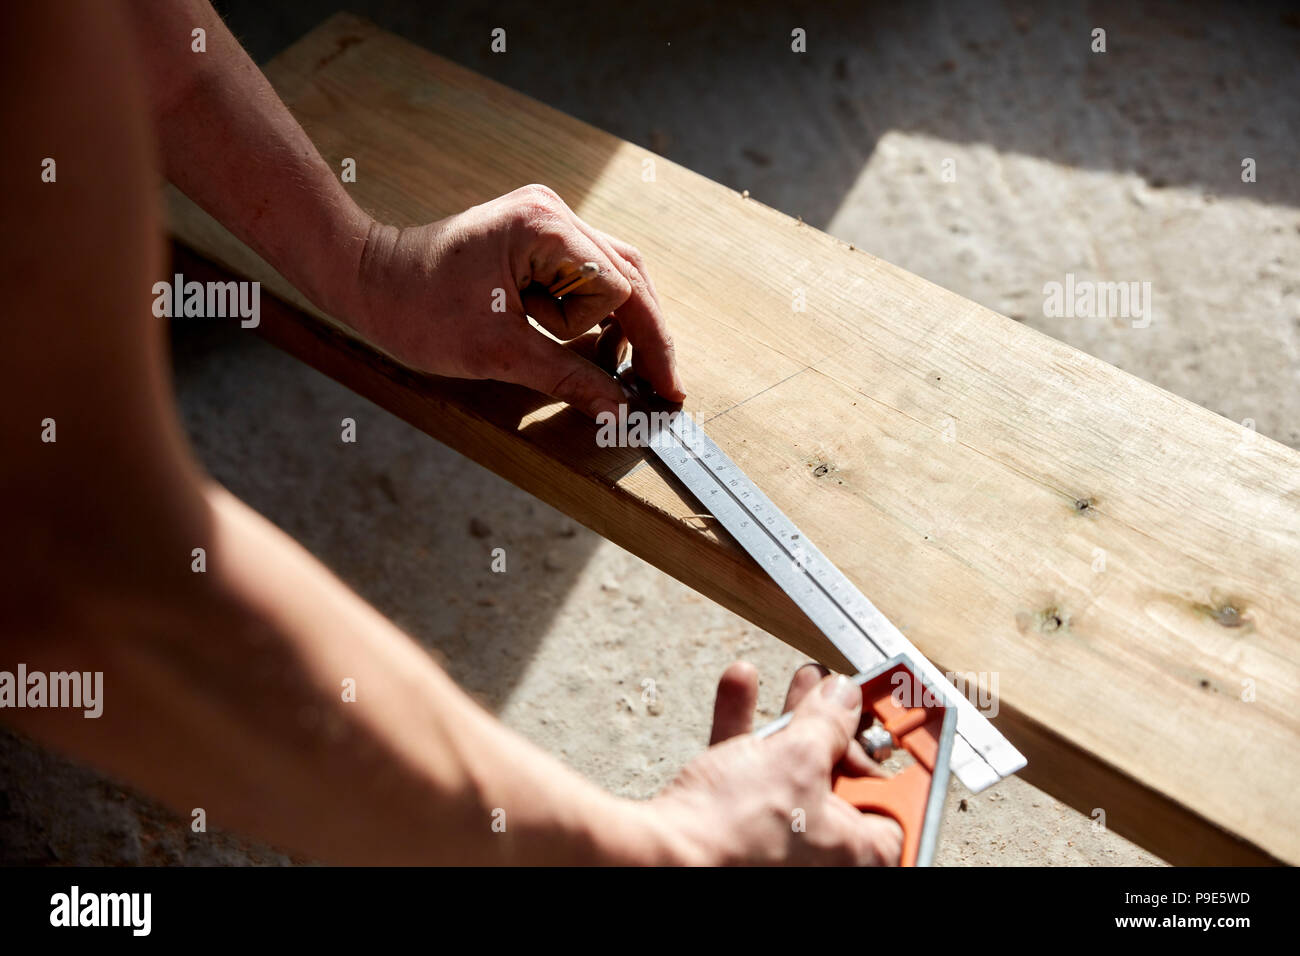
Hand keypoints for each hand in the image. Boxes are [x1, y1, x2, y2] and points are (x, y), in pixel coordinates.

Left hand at [343, 185, 685, 417]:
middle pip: (628, 274)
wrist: (365, 279)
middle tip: (661, 389)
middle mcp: (551, 211)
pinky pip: (585, 273)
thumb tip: (619, 411)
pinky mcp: (534, 234)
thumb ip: (567, 379)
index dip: (633, 342)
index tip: (655, 390)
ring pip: (612, 274)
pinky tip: (586, 343)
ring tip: (616, 370)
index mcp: (543, 227)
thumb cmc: (416, 308)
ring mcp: (544, 219)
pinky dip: (590, 312)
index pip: (616, 289)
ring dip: (613, 325)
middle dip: (641, 334)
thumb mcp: (497, 353)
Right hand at [648, 663, 904, 864]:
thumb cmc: (738, 829)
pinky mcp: (738, 827)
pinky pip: (750, 771)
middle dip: (835, 721)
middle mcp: (824, 852)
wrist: (662, 851)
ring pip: (793, 767)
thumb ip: (829, 722)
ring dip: (792, 716)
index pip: (895, 793)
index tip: (892, 709)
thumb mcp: (799, 757)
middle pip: (842, 774)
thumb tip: (843, 699)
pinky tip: (740, 687)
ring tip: (802, 677)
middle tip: (840, 687)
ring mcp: (779, 839)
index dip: (891, 745)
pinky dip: (746, 729)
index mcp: (860, 849)